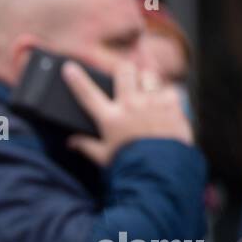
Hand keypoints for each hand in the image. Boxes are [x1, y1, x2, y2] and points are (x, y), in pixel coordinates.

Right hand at [62, 60, 192, 166]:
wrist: (160, 173)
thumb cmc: (129, 166)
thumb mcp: (104, 158)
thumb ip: (87, 146)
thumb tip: (71, 141)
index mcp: (110, 119)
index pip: (87, 94)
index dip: (76, 80)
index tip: (69, 68)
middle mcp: (130, 105)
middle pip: (124, 71)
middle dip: (123, 70)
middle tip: (124, 78)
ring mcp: (152, 103)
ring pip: (148, 75)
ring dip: (146, 81)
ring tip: (147, 94)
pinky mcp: (172, 105)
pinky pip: (169, 89)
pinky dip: (166, 96)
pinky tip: (164, 107)